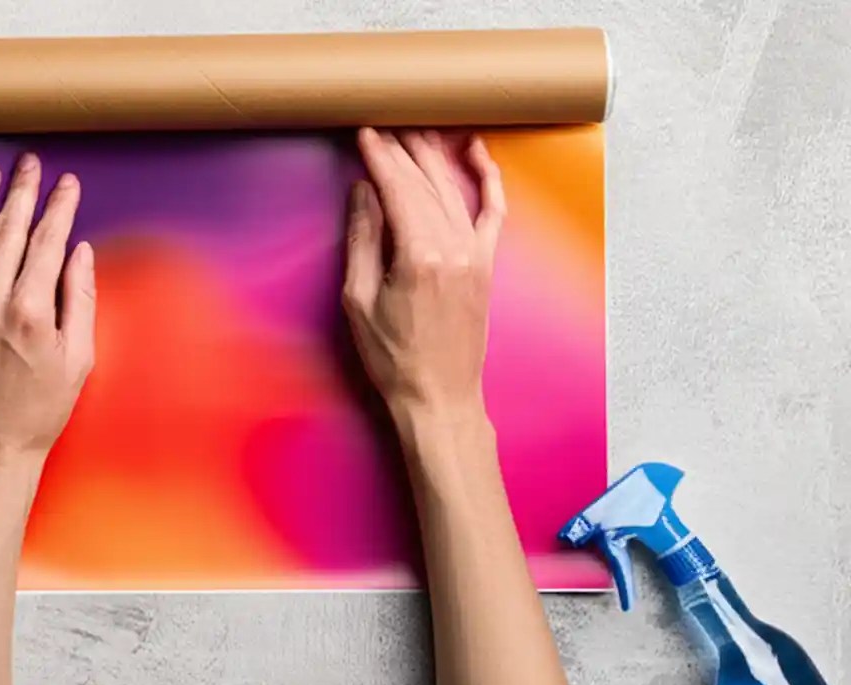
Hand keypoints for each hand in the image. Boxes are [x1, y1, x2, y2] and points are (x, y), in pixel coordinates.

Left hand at [0, 154, 95, 479]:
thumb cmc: (40, 412)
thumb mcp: (79, 359)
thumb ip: (79, 300)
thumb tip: (79, 253)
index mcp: (29, 311)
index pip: (47, 243)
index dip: (59, 208)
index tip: (67, 183)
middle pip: (6, 232)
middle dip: (20, 193)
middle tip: (28, 164)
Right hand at [342, 128, 505, 424]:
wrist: (438, 396)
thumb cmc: (392, 357)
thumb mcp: (359, 300)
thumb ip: (364, 240)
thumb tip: (364, 192)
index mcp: (419, 256)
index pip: (397, 190)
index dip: (379, 157)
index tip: (364, 133)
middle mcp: (453, 249)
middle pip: (425, 184)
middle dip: (403, 149)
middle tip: (384, 120)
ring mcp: (476, 255)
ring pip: (453, 190)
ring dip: (433, 156)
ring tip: (414, 127)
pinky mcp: (487, 265)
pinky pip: (493, 212)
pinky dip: (488, 180)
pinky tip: (476, 153)